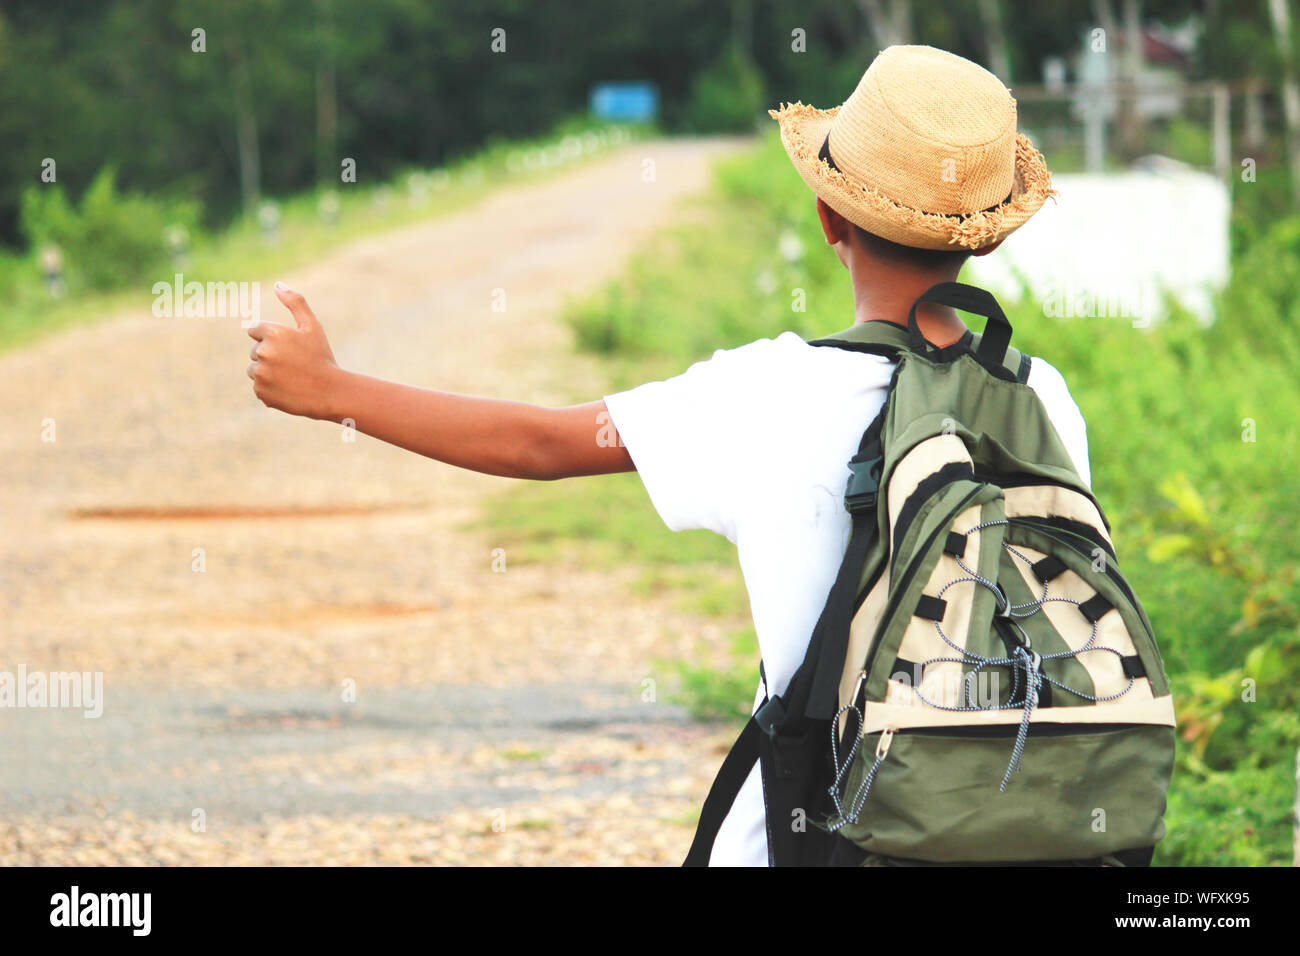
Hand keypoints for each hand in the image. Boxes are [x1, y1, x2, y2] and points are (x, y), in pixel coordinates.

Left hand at [247, 282, 341, 419]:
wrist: (330, 393)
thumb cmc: (322, 357)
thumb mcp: (312, 327)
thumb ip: (295, 303)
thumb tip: (278, 284)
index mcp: (273, 333)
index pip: (254, 330)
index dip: (271, 338)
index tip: (287, 347)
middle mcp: (263, 352)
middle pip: (254, 351)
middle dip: (270, 356)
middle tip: (294, 364)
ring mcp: (260, 373)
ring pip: (254, 369)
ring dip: (268, 372)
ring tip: (291, 377)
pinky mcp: (261, 392)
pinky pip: (259, 387)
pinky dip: (270, 389)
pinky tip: (288, 389)